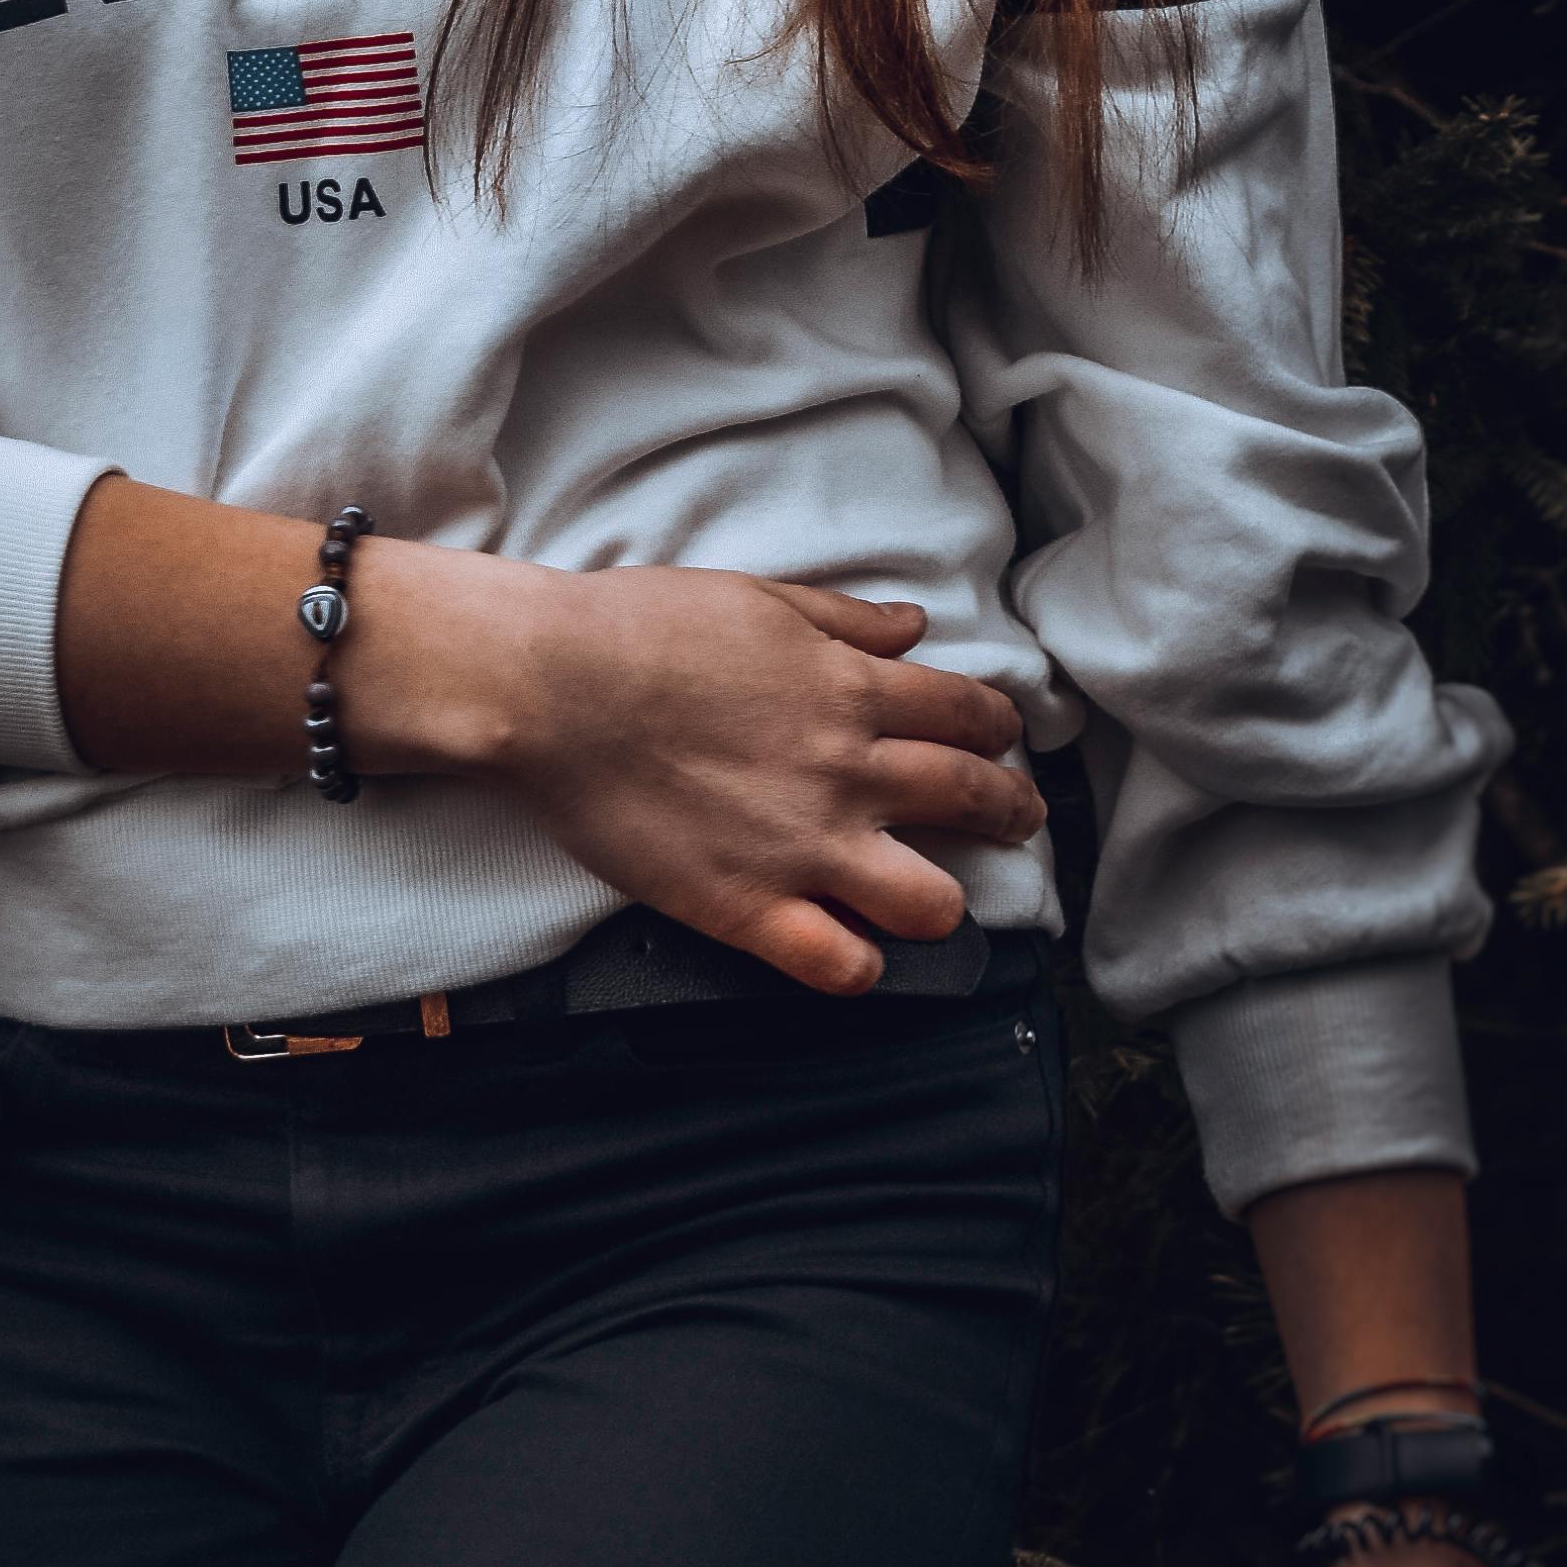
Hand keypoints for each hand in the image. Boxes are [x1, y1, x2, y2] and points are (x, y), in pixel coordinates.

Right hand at [350, 552, 1039, 993]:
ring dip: (944, 903)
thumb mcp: (757, 598)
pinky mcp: (747, 906)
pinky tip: (852, 953)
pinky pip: (837, 964)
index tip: (1001, 740)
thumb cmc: (642, 627)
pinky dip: (858, 967)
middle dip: (1011, 812)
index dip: (999, 730)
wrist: (552, 687)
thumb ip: (844, 619)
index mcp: (852, 689)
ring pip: (932, 902)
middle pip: (976, 800)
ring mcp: (804, 846)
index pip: (971, 714)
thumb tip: (914, 626)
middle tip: (1014, 821)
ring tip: (934, 902)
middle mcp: (849, 771)